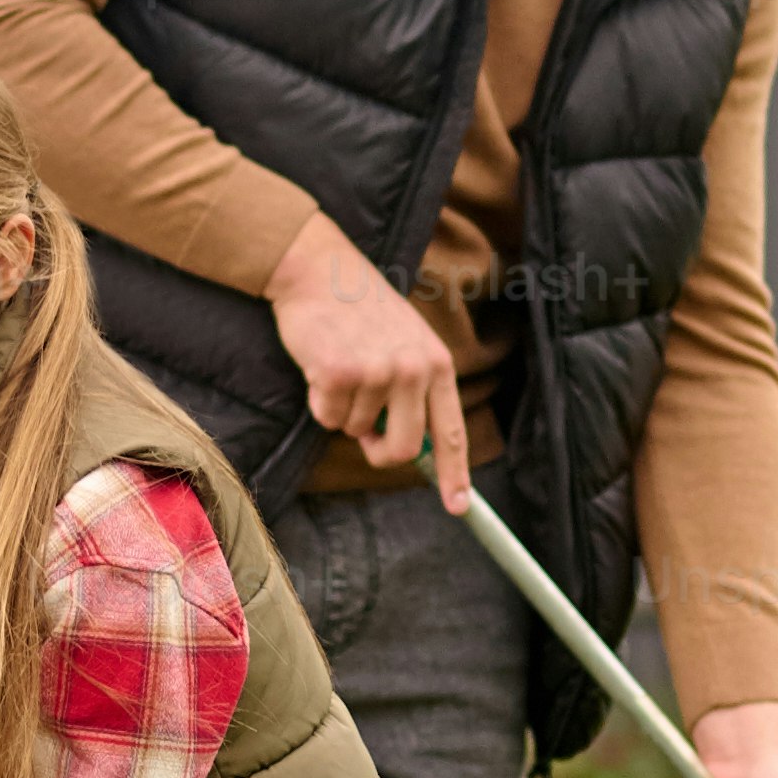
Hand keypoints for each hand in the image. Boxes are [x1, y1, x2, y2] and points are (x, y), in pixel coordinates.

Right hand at [267, 210, 467, 502]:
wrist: (319, 271)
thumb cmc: (361, 311)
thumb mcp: (406, 343)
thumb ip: (416, 391)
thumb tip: (413, 447)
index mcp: (437, 364)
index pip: (451, 432)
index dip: (455, 474)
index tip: (457, 507)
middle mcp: (413, 369)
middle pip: (403, 449)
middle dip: (380, 451)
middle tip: (365, 433)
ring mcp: (377, 372)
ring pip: (356, 431)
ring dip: (343, 412)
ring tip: (341, 369)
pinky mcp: (339, 374)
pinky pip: (328, 418)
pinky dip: (320, 402)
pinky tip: (322, 366)